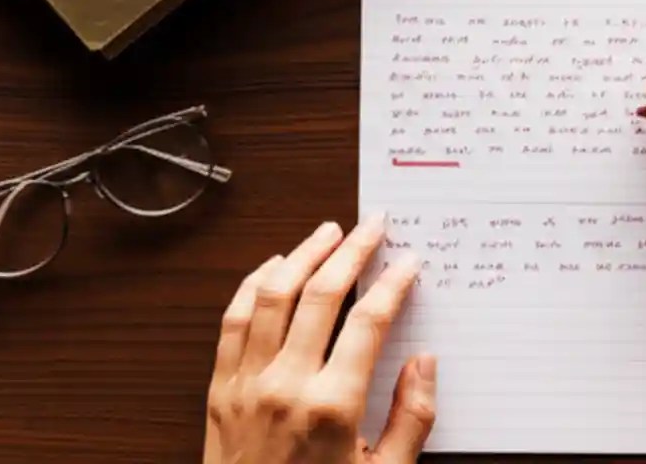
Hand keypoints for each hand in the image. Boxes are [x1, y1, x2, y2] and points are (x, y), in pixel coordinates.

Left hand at [204, 214, 434, 463]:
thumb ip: (412, 419)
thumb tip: (424, 363)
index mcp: (331, 407)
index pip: (369, 322)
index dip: (393, 284)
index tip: (409, 263)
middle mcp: (285, 385)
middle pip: (320, 294)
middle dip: (351, 251)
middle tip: (373, 226)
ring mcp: (247, 383)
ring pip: (272, 295)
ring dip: (301, 254)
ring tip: (327, 232)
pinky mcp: (220, 389)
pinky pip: (233, 320)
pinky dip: (253, 284)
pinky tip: (273, 266)